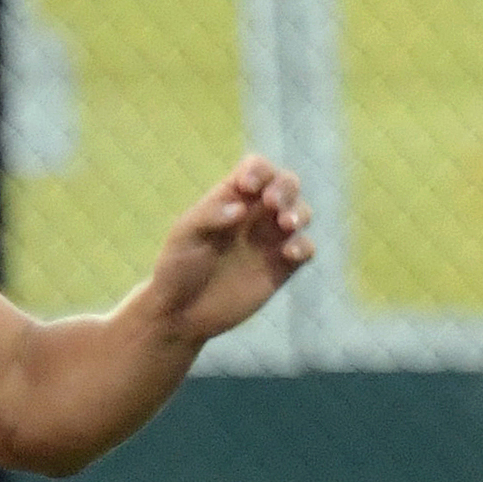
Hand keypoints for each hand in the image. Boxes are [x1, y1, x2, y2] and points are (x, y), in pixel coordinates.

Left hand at [142, 154, 313, 343]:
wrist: (182, 312)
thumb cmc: (177, 267)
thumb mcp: (185, 235)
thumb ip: (210, 216)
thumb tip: (242, 207)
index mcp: (229, 198)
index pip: (256, 169)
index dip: (259, 171)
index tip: (247, 187)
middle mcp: (254, 214)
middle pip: (286, 184)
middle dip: (285, 187)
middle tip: (272, 203)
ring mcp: (270, 240)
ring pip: (301, 212)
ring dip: (298, 212)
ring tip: (286, 223)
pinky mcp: (282, 267)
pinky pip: (305, 248)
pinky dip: (303, 245)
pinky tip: (288, 253)